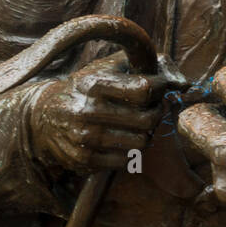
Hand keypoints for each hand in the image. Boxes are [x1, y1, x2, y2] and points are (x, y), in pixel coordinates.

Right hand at [28, 52, 181, 174]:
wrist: (43, 116)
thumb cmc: (84, 87)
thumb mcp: (105, 68)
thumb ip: (141, 65)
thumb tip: (182, 81)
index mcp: (93, 84)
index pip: (144, 89)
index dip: (160, 88)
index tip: (160, 87)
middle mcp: (86, 111)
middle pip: (147, 119)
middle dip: (157, 113)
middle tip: (153, 109)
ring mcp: (83, 139)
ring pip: (140, 142)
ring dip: (146, 134)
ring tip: (139, 124)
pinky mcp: (83, 160)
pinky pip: (126, 161)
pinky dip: (131, 151)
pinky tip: (123, 139)